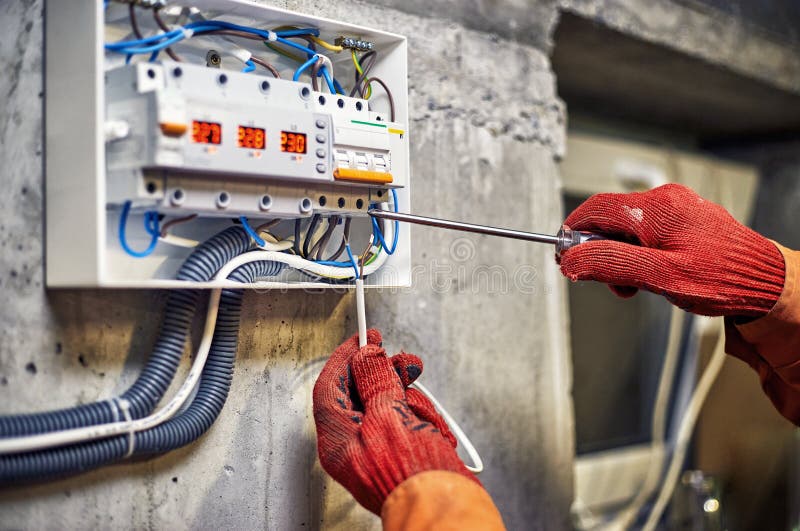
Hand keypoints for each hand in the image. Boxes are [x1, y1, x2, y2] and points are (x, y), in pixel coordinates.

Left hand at [312, 329, 477, 514]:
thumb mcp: (388, 416)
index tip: (362, 338)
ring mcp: (378, 451)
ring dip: (414, 404)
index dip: (346, 358)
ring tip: (427, 418)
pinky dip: (425, 421)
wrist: (445, 510)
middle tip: (406, 365)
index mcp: (339, 439)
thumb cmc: (412, 477)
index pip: (330, 387)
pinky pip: (409, 424)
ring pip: (390, 406)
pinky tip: (435, 432)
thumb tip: (365, 356)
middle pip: (362, 393)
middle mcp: (354, 446)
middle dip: (388, 378)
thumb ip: (374, 380)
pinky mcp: (403, 454)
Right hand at [559, 184, 784, 316]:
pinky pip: (646, 231)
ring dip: (619, 256)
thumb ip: (611, 264)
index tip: (564, 256)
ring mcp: (676, 207)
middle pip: (609, 219)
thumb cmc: (721, 279)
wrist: (766, 282)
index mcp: (656, 209)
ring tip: (636, 284)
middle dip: (599, 251)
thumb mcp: (659, 276)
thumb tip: (572, 259)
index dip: (572, 232)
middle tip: (609, 282)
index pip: (595, 209)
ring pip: (627, 228)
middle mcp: (665, 200)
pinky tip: (652, 274)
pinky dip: (638, 253)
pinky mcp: (684, 218)